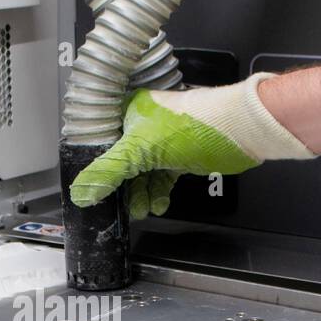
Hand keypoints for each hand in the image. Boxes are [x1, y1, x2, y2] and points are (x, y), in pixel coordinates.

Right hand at [68, 74, 314, 218]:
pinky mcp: (180, 157)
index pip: (101, 140)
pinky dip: (157, 193)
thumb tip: (81, 193)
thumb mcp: (140, 149)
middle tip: (114, 205)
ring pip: (141, 173)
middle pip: (120, 160)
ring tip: (138, 209)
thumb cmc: (195, 125)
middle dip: (119, 186)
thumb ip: (108, 172)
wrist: (239, 131)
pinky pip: (161, 178)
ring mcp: (164, 141)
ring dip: (139, 194)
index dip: (94, 164)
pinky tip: (156, 204)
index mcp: (130, 111)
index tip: (88, 188)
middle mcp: (145, 124)